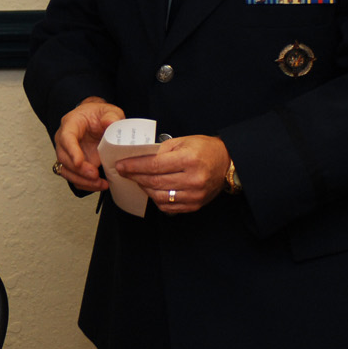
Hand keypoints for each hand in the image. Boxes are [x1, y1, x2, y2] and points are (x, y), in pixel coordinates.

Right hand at [52, 98, 125, 190]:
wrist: (96, 120)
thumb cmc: (98, 115)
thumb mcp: (109, 111)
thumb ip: (111, 116)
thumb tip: (109, 123)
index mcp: (70, 124)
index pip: (66, 138)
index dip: (71, 151)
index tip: (79, 162)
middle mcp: (64, 140)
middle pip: (63, 158)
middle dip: (79, 170)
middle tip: (95, 175)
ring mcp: (67, 154)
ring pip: (66, 171)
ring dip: (82, 180)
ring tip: (100, 184)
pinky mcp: (74, 165)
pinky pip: (75, 178)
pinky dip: (85, 184)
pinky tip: (98, 185)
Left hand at [114, 134, 229, 213]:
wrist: (226, 162)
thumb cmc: (204, 149)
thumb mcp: (182, 141)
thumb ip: (161, 150)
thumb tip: (138, 158)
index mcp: (189, 159)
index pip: (154, 165)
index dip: (134, 166)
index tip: (121, 166)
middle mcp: (193, 179)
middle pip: (155, 182)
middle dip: (135, 177)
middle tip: (124, 173)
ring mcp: (194, 195)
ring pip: (159, 196)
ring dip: (144, 189)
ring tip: (138, 180)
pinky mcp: (195, 205)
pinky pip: (168, 207)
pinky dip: (156, 199)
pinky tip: (152, 190)